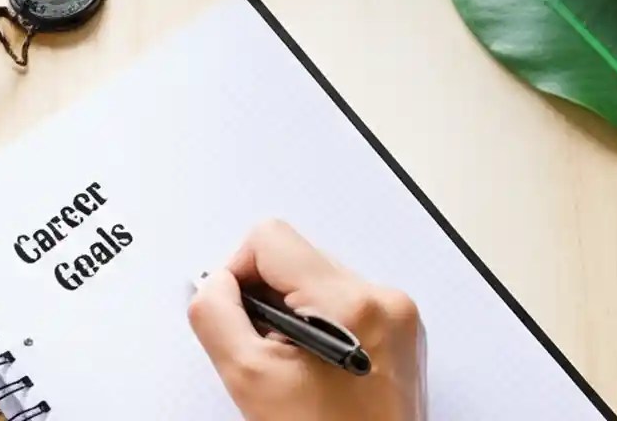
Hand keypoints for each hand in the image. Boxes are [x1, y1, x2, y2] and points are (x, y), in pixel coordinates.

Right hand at [189, 220, 426, 420]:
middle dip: (268, 298)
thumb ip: (217, 314)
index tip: (236, 312)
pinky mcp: (401, 333)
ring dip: (294, 315)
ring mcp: (397, 317)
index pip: (271, 238)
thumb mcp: (249, 378)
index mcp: (349, 303)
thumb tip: (215, 283)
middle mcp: (383, 300)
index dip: (237, 271)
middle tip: (267, 351)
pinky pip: (346, 305)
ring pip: (319, 281)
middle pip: (296, 257)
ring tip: (295, 365)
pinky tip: (316, 368)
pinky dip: (321, 327)